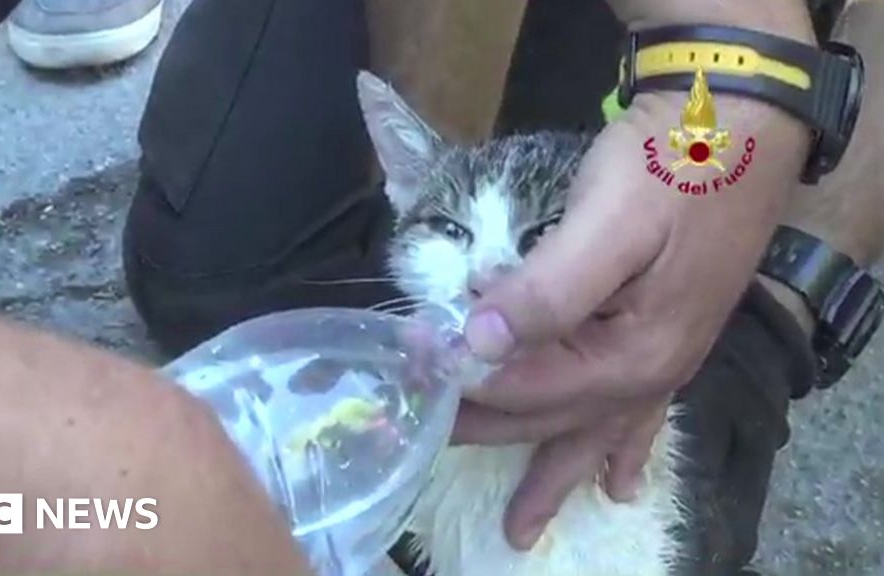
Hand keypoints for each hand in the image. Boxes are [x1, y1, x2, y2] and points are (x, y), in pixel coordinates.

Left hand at [455, 85, 812, 549]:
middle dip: (489, 428)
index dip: (463, 376)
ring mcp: (666, 360)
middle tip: (430, 438)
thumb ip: (546, 288)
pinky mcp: (670, 338)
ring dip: (555, 475)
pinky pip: (641, 417)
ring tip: (523, 525)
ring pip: (594, 432)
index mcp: (629, 351)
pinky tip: (619, 482)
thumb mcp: (608, 219)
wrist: (743, 124)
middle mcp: (650, 372)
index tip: (410, 361)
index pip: (526, 383)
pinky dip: (622, 451)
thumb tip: (478, 341)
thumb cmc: (670, 164)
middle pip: (551, 416)